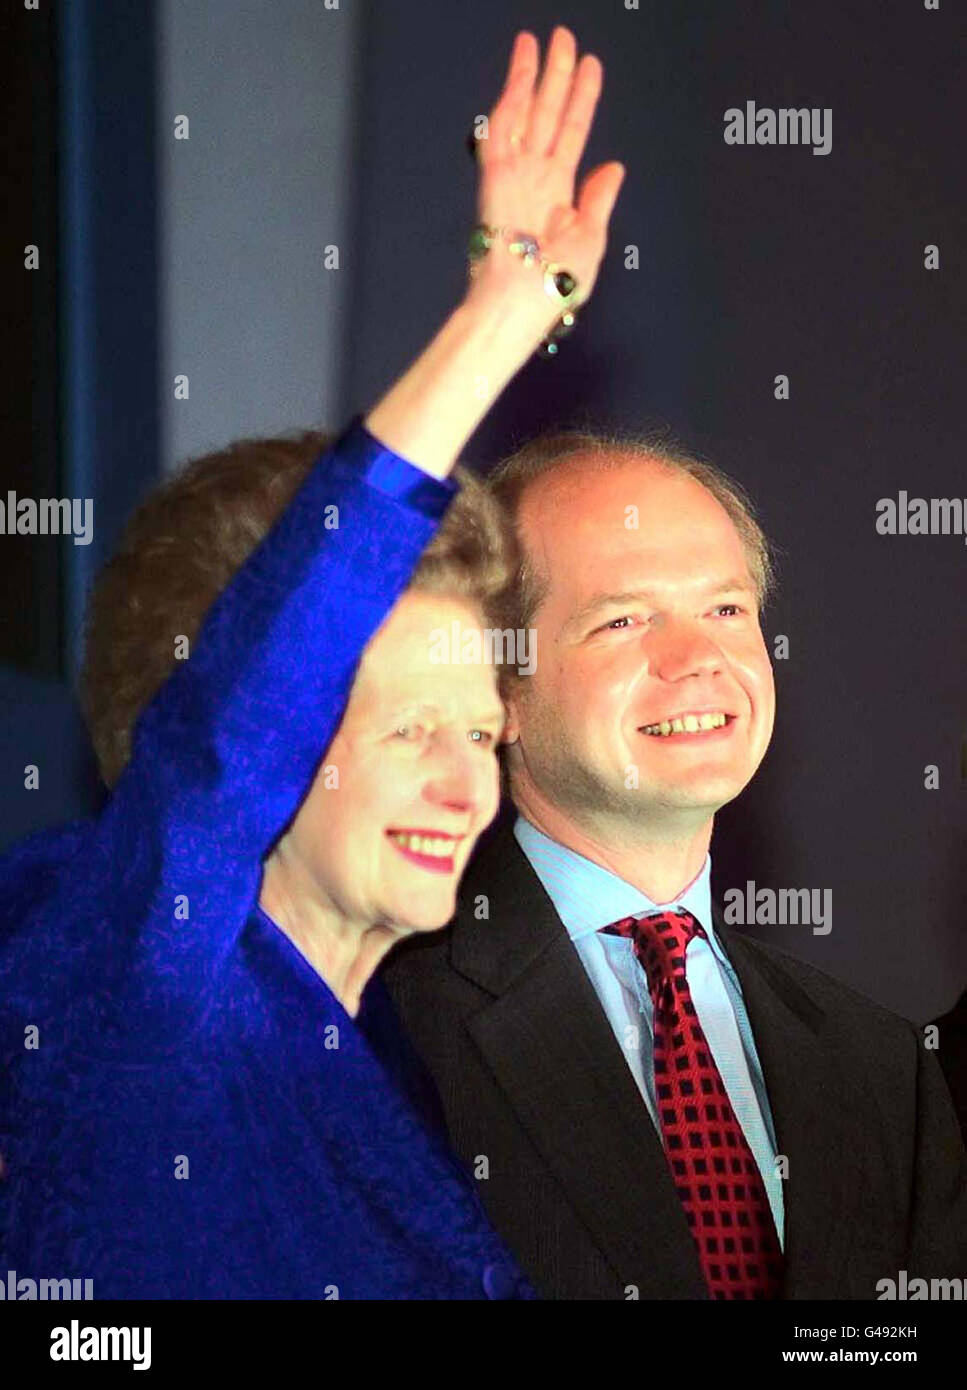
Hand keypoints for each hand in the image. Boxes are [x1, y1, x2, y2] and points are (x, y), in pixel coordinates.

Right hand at [469, 27, 624, 311]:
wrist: (521, 303)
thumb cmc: (552, 285)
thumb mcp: (592, 241)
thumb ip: (599, 200)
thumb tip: (613, 167)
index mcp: (558, 193)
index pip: (572, 134)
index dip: (582, 100)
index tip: (590, 67)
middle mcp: (536, 177)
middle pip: (549, 113)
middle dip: (557, 75)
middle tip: (564, 37)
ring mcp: (514, 174)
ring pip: (526, 112)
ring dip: (533, 75)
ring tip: (543, 40)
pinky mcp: (495, 176)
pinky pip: (502, 129)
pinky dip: (512, 99)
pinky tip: (522, 71)